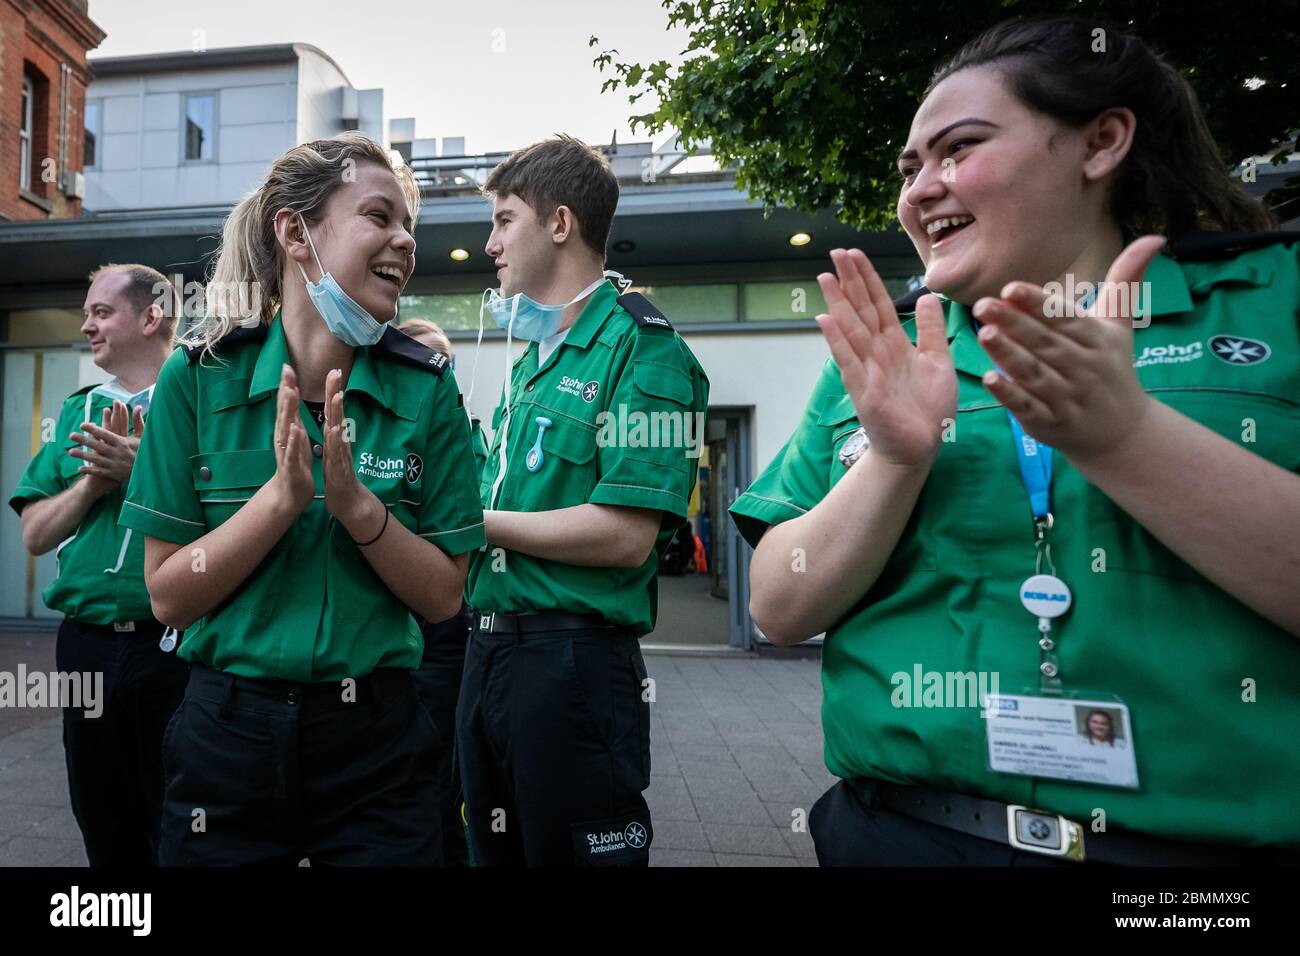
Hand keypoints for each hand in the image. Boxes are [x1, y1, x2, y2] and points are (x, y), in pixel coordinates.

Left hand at [68, 400, 144, 496]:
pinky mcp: (114, 474)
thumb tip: (137, 407)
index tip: (82, 424)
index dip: (93, 429)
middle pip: (97, 446)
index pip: (105, 434)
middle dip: (83, 440)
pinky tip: (79, 468)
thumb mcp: (143, 437)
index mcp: (123, 443)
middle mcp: (117, 453)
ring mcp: (114, 465)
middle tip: (71, 435)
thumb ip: (138, 422)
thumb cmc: (145, 452)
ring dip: (82, 455)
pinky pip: (99, 472)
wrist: (150, 472)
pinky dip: (89, 470)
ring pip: (95, 459)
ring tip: (70, 451)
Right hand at [269, 364, 313, 515]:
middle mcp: (283, 437)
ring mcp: (285, 450)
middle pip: (284, 411)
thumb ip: (293, 416)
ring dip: (287, 410)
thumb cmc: (295, 461)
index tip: (287, 365)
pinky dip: (293, 439)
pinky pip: (291, 451)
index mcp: (288, 429)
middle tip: (286, 371)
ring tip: (290, 393)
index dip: (287, 385)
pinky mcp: (290, 465)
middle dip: (285, 390)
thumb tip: (290, 395)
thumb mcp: (296, 435)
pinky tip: (295, 428)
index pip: (287, 404)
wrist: (290, 492)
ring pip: (285, 427)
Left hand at [323, 368, 381, 537]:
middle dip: (335, 393)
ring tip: (336, 396)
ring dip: (338, 414)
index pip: (332, 411)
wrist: (348, 503)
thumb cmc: (338, 477)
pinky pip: (337, 453)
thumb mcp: (334, 452)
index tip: (331, 371)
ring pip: (339, 430)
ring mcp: (342, 455)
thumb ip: (334, 435)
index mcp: (335, 438)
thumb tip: (334, 419)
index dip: (331, 391)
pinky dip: (336, 442)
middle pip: (338, 415)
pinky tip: (335, 431)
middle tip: (335, 373)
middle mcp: (341, 443)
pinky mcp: (339, 469)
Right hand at [815, 248, 956, 468]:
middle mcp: (877, 351)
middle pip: (861, 309)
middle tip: (835, 252)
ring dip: (838, 303)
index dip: (868, 279)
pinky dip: (837, 340)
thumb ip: (932, 330)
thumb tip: (930, 296)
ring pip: (851, 329)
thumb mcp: (938, 361)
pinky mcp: (863, 389)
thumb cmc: (928, 408)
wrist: (921, 446)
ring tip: (825, 277)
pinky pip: (849, 360)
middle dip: (849, 281)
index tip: (856, 254)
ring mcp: (867, 369)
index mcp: (895, 343)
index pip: (879, 303)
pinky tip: (825, 319)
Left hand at [972, 235, 1165, 462]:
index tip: (1011, 288)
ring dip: (1008, 355)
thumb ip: (1127, 280)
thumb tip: (1155, 237)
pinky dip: (1009, 395)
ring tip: (983, 333)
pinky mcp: (1050, 422)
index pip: (1065, 318)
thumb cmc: (1113, 366)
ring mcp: (1067, 397)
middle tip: (982, 304)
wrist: (1123, 430)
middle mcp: (1083, 367)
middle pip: (1045, 343)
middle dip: (1014, 324)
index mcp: (1096, 339)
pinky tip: (988, 379)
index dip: (1039, 304)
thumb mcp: (1120, 324)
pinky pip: (1028, 407)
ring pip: (1035, 374)